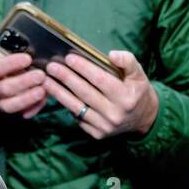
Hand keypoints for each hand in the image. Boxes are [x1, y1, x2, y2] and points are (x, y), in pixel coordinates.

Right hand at [0, 51, 47, 117]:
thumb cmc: (4, 62)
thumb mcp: (3, 54)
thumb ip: (14, 55)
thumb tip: (33, 54)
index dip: (12, 64)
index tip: (28, 58)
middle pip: (4, 89)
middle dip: (24, 82)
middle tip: (40, 75)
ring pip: (10, 105)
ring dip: (28, 98)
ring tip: (43, 90)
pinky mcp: (10, 110)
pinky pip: (22, 113)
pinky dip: (33, 108)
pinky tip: (43, 100)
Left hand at [43, 51, 158, 139]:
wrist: (143, 119)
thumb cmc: (137, 91)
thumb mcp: (139, 74)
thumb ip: (128, 61)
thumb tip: (111, 54)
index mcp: (126, 97)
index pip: (100, 80)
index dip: (83, 68)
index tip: (69, 58)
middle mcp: (115, 113)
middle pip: (84, 93)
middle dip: (66, 78)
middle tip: (51, 67)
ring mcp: (104, 126)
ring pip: (76, 107)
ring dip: (58, 92)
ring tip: (45, 80)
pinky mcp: (96, 134)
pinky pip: (77, 118)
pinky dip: (65, 105)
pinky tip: (55, 94)